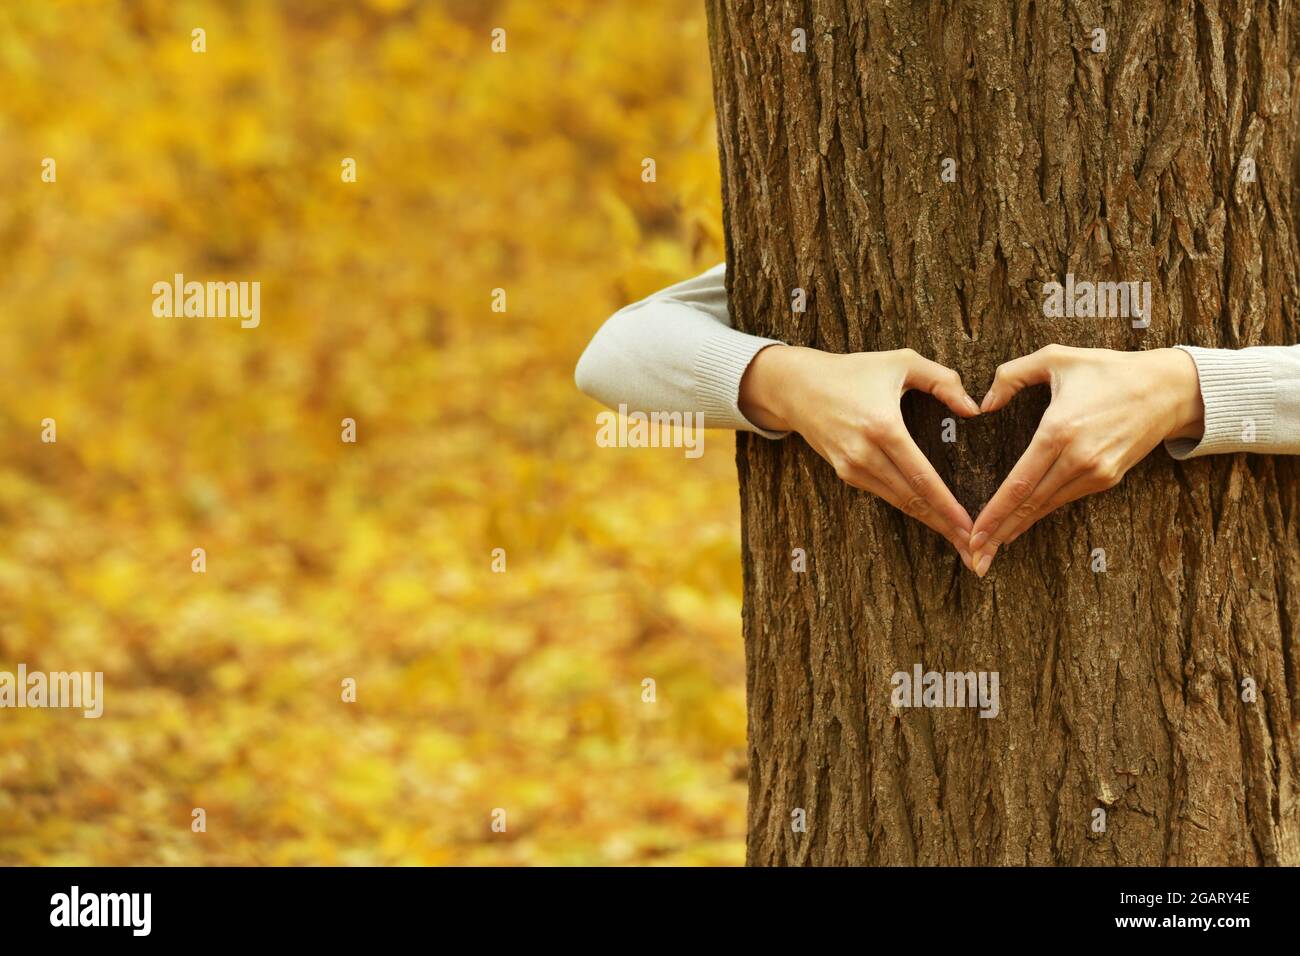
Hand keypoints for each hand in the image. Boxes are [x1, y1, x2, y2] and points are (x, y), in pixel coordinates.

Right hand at [740, 345, 982, 565]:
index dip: (947, 506)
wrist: (797, 387)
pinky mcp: (845, 473)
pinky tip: (930, 515)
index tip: (970, 526)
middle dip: (944, 526)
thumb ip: (943, 380)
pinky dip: (909, 506)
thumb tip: (973, 410)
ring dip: (929, 522)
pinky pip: (884, 494)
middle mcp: (865, 454)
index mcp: (882, 427)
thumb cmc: (852, 371)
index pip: (922, 477)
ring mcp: (852, 468)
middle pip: (912, 500)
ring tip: (957, 539)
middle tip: (972, 548)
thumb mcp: (901, 361)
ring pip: (899, 502)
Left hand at [968, 345, 1203, 575]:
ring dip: (1017, 529)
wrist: (1169, 389)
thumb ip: (1011, 375)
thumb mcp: (1055, 357)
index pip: (1019, 483)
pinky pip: (1065, 499)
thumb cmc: (1108, 370)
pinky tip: (1020, 525)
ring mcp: (1096, 472)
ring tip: (991, 550)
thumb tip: (983, 405)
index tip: (974, 534)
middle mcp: (1078, 459)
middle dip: (1000, 533)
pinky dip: (1040, 513)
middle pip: (1030, 505)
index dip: (994, 513)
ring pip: (1047, 507)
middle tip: (975, 559)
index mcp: (1059, 431)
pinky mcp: (1108, 479)